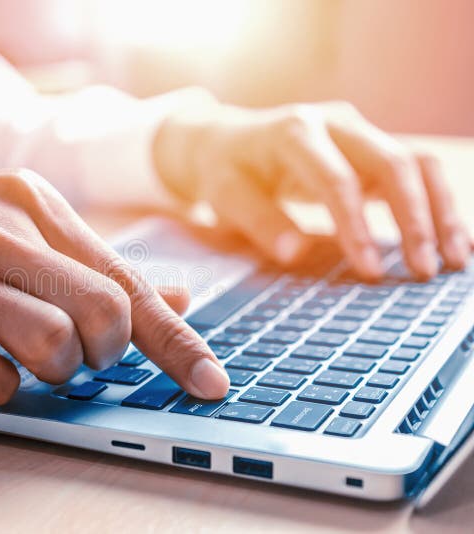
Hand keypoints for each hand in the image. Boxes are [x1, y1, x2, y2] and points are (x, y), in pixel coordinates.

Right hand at [0, 169, 228, 405]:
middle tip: (82, 363)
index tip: (211, 383)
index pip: (126, 280)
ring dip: (54, 372)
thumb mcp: (9, 230)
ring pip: (51, 341)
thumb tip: (177, 299)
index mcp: (30, 199)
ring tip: (31, 364)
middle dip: (105, 357)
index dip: (177, 341)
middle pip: (103, 312)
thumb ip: (89, 266)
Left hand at [154, 90, 470, 279]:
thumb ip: (258, 220)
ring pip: (417, 162)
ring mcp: (359, 132)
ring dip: (440, 211)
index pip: (336, 179)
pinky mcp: (371, 148)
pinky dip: (437, 204)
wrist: (226, 141)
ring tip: (452, 261)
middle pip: (393, 163)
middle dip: (414, 219)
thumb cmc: (226, 170)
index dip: (356, 226)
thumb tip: (294, 253)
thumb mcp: (224, 195)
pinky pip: (417, 170)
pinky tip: (452, 241)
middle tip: (423, 271)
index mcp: (294, 132)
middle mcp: (335, 123)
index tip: (369, 270)